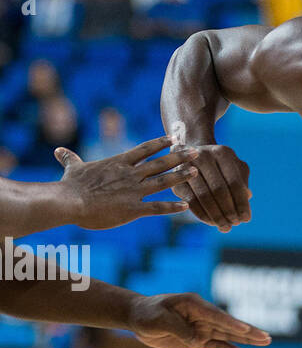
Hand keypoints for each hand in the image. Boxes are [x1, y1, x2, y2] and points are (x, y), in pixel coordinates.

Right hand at [53, 136, 198, 228]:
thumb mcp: (72, 168)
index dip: (161, 143)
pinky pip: (157, 208)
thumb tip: (58, 151)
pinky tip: (186, 205)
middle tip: (197, 152)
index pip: (144, 149)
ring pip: (163, 182)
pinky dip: (172, 207)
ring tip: (196, 173)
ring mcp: (133, 191)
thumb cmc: (70, 186)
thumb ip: (70, 159)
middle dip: (180, 157)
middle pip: (160, 162)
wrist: (69, 201)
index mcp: (119, 163)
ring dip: (181, 177)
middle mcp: (130, 174)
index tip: (174, 138)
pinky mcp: (133, 209)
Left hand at [127, 292, 270, 347]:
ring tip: (266, 341)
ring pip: (228, 336)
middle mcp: (202, 316)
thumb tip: (198, 341)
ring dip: (246, 340)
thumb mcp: (159, 320)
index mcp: (194, 304)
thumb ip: (179, 329)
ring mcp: (202, 328)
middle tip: (266, 336)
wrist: (138, 319)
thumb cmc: (147, 314)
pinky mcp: (198, 341)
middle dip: (248, 331)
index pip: (216, 315)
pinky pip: (218, 347)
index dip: (231, 323)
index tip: (246, 329)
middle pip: (229, 325)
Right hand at [171, 143, 251, 232]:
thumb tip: (248, 197)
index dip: (241, 203)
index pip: (235, 182)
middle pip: (219, 190)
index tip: (246, 219)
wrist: (192, 156)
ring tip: (225, 227)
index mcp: (222, 153)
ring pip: (204, 196)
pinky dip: (203, 215)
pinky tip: (211, 222)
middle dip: (229, 211)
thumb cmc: (220, 167)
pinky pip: (191, 201)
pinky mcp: (176, 181)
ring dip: (216, 216)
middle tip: (235, 224)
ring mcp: (187, 167)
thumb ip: (243, 182)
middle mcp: (204, 156)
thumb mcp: (234, 169)